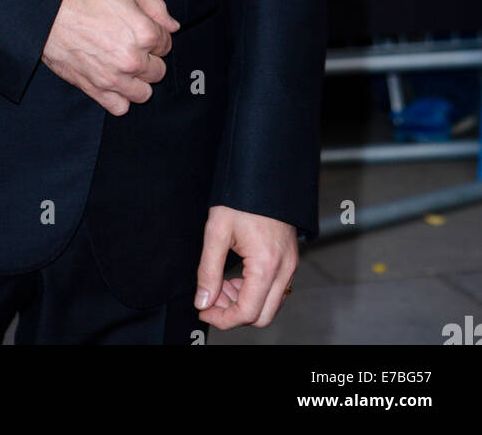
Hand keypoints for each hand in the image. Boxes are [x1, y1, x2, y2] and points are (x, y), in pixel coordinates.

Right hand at [41, 0, 178, 114]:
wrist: (47, 10)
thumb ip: (155, 7)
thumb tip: (173, 25)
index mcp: (144, 32)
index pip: (166, 44)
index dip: (155, 36)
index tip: (141, 31)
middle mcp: (133, 59)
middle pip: (158, 70)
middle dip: (149, 58)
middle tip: (130, 46)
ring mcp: (114, 77)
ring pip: (144, 93)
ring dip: (138, 81)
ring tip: (124, 67)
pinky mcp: (95, 89)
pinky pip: (120, 107)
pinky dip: (120, 98)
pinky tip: (113, 82)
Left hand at [195, 205, 297, 328]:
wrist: (264, 174)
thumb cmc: (241, 198)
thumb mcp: (216, 231)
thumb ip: (208, 270)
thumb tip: (202, 302)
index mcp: (266, 264)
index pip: (247, 312)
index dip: (222, 318)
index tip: (203, 310)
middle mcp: (284, 269)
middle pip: (262, 316)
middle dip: (233, 313)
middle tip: (211, 297)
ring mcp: (290, 266)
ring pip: (270, 305)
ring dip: (244, 303)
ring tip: (221, 284)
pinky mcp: (290, 260)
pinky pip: (275, 290)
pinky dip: (255, 292)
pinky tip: (237, 277)